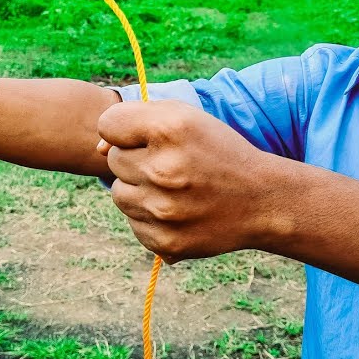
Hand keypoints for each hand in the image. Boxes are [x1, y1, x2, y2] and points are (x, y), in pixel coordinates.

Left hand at [96, 100, 283, 263]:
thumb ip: (137, 119)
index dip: (126, 129)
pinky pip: (133, 222)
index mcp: (170, 129)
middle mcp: (163, 169)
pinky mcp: (163, 240)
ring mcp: (162, 210)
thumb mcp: (186, 119)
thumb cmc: (218, 152)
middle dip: (136, 159)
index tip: (149, 137)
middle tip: (172, 165)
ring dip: (140, 189)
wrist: (262, 201)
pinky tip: (180, 210)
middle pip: (113, 160)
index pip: (108, 124)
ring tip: (175, 188)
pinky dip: (150, 217)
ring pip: (119, 194)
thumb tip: (96, 148)